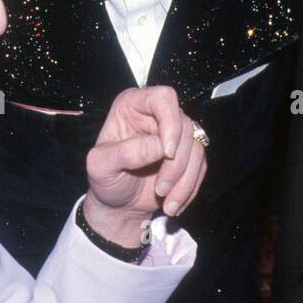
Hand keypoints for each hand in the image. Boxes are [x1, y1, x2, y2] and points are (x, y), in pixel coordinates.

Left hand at [83, 86, 207, 247]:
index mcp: (132, 106)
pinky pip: (201, 165)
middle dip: (176, 164)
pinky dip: (190, 188)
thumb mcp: (101, 167)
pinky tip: (174, 203)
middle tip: (160, 190)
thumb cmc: (106, 180)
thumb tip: (158, 146)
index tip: (167, 152)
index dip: (170, 122)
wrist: (118, 204)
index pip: (162, 98)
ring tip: (167, 203)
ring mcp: (174, 134)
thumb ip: (125, 153)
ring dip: (184, 180)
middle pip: (184, 126)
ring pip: (196, 147)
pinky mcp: (188, 153)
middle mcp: (156, 115)